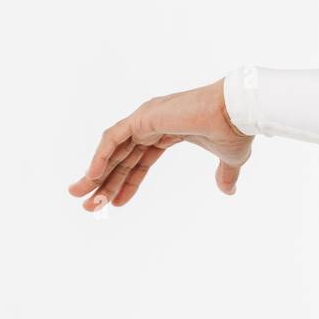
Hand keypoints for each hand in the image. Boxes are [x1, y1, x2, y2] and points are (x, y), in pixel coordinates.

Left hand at [67, 79, 253, 209]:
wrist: (238, 112)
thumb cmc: (235, 130)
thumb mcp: (229, 159)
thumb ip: (224, 175)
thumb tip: (229, 191)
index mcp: (170, 130)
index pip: (141, 160)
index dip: (129, 182)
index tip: (116, 204)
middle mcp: (153, 122)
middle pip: (122, 157)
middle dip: (105, 182)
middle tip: (89, 205)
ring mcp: (146, 118)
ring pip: (113, 149)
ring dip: (95, 173)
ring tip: (80, 196)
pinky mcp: (143, 117)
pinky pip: (113, 138)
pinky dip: (101, 156)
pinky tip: (92, 175)